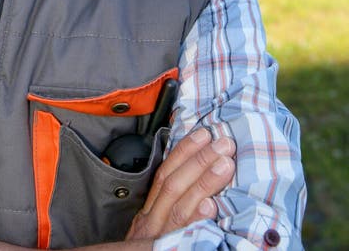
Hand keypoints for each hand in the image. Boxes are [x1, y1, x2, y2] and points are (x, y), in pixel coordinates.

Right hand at [125, 127, 234, 241]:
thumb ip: (171, 206)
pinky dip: (195, 220)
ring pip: (180, 206)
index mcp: (149, 213)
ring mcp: (160, 240)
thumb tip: (200, 181)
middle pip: (173, 185)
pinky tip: (210, 208)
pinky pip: (183, 237)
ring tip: (225, 165)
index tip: (204, 133)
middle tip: (224, 143)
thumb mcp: (154, 228)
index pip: (165, 174)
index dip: (184, 152)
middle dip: (199, 161)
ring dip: (204, 182)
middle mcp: (151, 223)